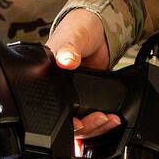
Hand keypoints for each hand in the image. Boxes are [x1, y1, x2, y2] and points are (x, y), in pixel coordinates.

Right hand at [45, 10, 117, 140]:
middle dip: (84, 128)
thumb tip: (66, 60)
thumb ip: (68, 48)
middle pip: (67, 125)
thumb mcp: (71, 38)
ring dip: (94, 128)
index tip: (77, 124)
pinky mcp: (88, 99)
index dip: (63, 123)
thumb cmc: (77, 31)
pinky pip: (91, 118)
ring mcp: (73, 99)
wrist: (97, 30)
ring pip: (80, 126)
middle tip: (99, 119)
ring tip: (109, 119)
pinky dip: (101, 123)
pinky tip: (112, 120)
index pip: (49, 111)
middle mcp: (58, 94)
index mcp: (46, 82)